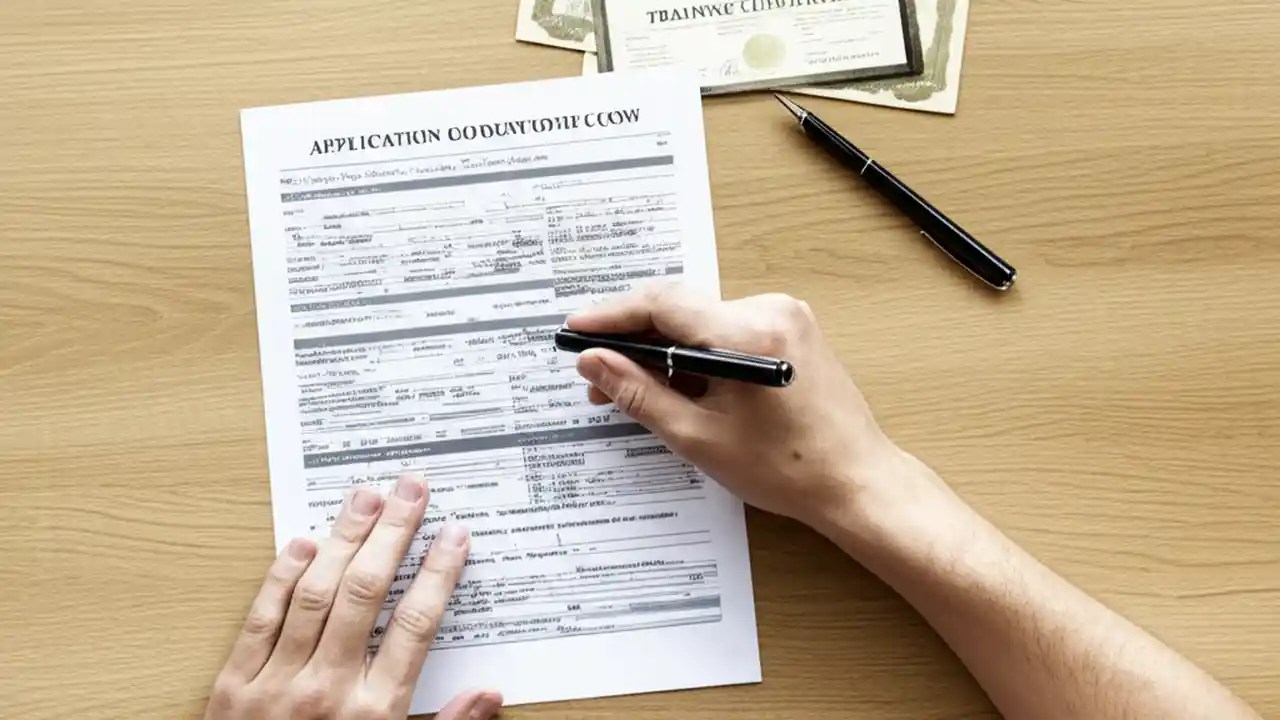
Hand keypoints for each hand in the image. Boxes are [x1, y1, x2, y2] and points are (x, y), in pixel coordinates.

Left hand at [206, 475, 501, 719]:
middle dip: (394, 534)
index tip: (454, 536)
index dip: (439, 573)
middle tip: (412, 489)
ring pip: (316, 594)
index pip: (417, 625)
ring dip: (344, 539)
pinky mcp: (232, 688)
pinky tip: (304, 542)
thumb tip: (490, 696)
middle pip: (367, 593)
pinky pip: (260, 619)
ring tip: (365, 498)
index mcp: (375, 714)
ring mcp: (276, 686)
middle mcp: (328, 691)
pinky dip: (281, 577)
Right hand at [568, 283, 932, 534]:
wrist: (855, 481)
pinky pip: (727, 329)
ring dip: (665, 352)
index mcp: (747, 333)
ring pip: (701, 321)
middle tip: (596, 377)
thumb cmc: (788, 469)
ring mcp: (785, 316)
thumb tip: (594, 363)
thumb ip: (639, 394)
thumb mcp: (697, 436)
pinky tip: (676, 386)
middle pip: (680, 310)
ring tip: (632, 391)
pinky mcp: (792, 329)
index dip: (610, 316)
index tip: (575, 330)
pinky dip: (697, 353)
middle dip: (634, 343)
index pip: (661, 304)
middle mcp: (769, 310)